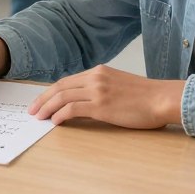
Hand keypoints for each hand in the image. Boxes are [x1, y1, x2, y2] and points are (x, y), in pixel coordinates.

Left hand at [29, 65, 182, 128]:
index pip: (67, 80)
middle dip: (43, 99)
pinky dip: (60, 114)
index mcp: (99, 71)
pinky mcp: (101, 105)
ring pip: (63, 97)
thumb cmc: (145, 96)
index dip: (51, 91)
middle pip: (60, 87)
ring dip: (47, 107)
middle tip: (32, 110)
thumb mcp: (118, 85)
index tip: (41, 100)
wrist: (161, 98)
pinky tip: (55, 121)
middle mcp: (95, 77)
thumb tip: (82, 103)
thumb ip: (100, 88)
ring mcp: (98, 90)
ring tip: (39, 117)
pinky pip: (73, 108)